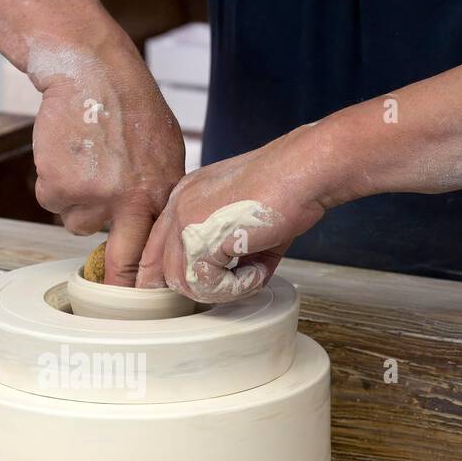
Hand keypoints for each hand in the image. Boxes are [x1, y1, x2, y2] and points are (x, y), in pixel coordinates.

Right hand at [30, 42, 184, 284]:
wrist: (92, 71)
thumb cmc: (128, 105)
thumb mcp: (164, 150)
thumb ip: (157, 191)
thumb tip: (153, 229)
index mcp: (163, 192)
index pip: (157, 250)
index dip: (147, 279)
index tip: (142, 300)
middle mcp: (132, 200)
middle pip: (122, 262)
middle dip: (115, 284)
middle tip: (109, 296)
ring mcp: (96, 196)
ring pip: (78, 224)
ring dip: (76, 202)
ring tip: (87, 162)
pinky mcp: (61, 186)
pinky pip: (52, 202)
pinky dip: (53, 181)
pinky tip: (68, 152)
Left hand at [137, 126, 331, 302]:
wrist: (305, 171)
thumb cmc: (286, 192)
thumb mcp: (242, 222)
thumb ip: (222, 250)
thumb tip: (216, 287)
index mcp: (185, 198)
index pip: (156, 247)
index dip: (173, 274)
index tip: (198, 286)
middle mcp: (178, 206)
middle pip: (161, 270)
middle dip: (196, 286)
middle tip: (234, 282)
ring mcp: (186, 220)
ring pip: (183, 283)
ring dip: (221, 288)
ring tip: (252, 273)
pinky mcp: (201, 238)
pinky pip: (206, 285)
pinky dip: (236, 287)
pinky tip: (257, 270)